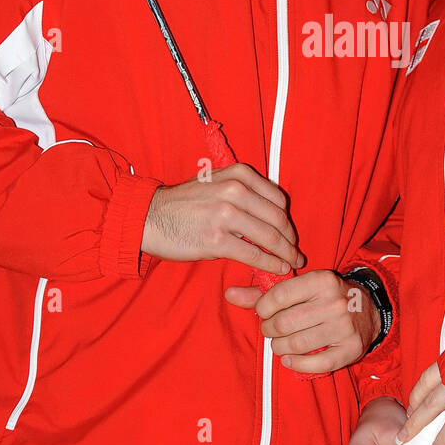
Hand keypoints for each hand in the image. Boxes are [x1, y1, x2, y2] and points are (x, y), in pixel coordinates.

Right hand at [141, 163, 304, 272]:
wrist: (149, 217)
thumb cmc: (182, 203)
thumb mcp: (215, 184)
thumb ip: (242, 193)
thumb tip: (270, 215)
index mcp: (238, 175)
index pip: (277, 199)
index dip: (287, 220)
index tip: (289, 234)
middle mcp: (235, 190)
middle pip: (278, 218)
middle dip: (290, 239)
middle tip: (295, 252)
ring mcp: (226, 214)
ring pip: (270, 237)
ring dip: (285, 253)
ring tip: (291, 263)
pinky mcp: (217, 239)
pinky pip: (254, 254)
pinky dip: (270, 264)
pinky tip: (277, 269)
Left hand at [225, 270, 379, 374]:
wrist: (368, 309)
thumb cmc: (324, 296)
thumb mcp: (300, 287)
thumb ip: (263, 292)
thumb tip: (229, 295)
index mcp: (322, 280)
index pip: (278, 295)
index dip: (262, 308)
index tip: (263, 312)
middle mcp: (335, 302)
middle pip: (284, 323)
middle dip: (269, 330)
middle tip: (270, 330)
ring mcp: (344, 327)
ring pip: (297, 344)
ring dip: (280, 348)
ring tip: (280, 344)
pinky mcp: (351, 349)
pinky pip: (316, 364)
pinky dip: (297, 364)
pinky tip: (290, 359)